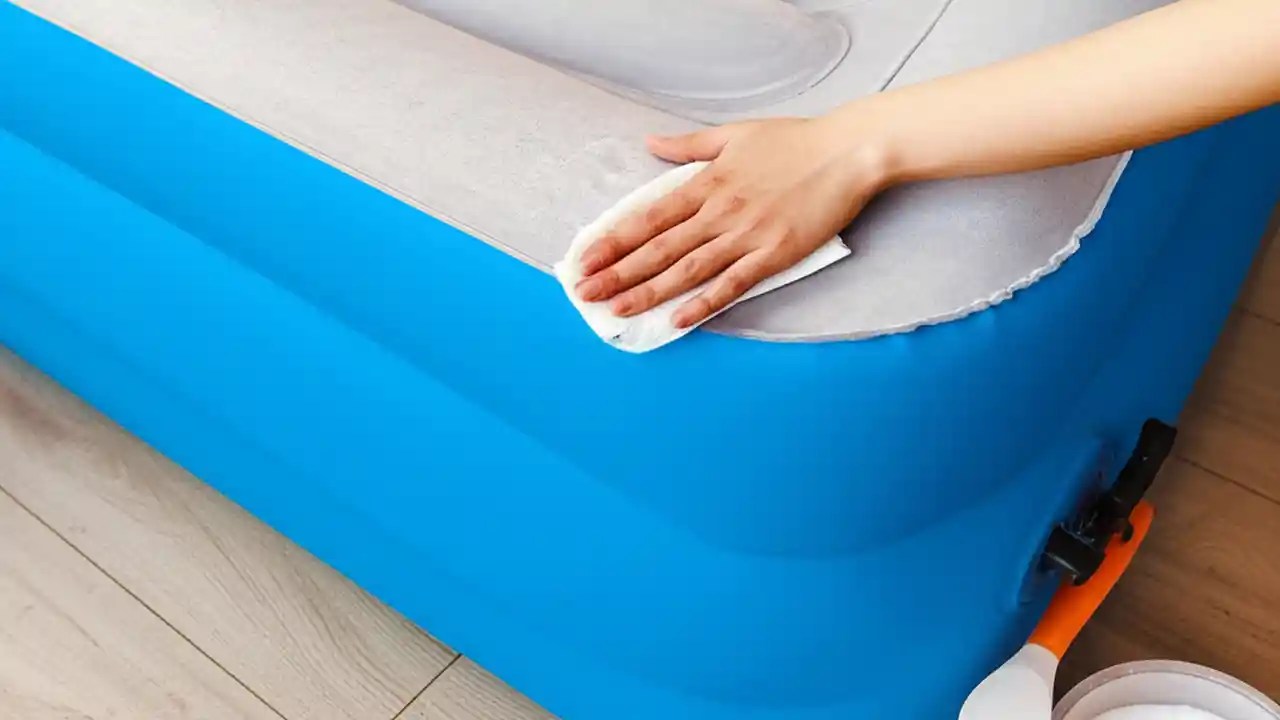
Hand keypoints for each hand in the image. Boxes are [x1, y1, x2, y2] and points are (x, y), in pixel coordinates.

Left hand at [575, 114, 892, 327]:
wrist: (847, 152)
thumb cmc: (794, 141)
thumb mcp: (734, 134)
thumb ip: (688, 146)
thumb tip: (649, 142)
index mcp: (707, 183)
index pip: (648, 217)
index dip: (614, 240)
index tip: (585, 258)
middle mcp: (719, 212)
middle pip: (658, 248)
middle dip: (617, 272)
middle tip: (583, 293)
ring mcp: (746, 236)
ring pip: (687, 269)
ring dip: (648, 291)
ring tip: (616, 309)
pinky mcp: (773, 255)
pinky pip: (732, 284)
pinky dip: (704, 303)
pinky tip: (677, 320)